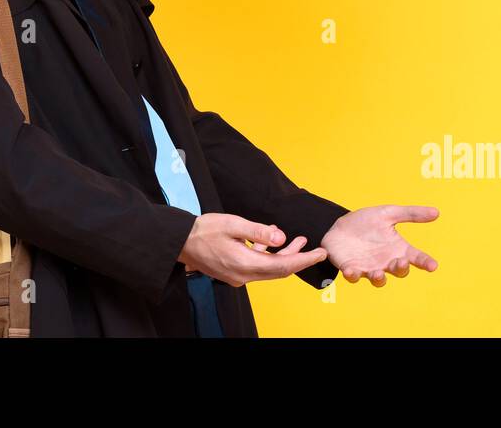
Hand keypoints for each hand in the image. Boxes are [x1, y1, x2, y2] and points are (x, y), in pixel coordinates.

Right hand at [179, 213, 328, 286]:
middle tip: (316, 249)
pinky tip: (272, 242)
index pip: (283, 266)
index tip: (320, 254)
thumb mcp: (233, 223)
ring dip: (284, 256)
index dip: (304, 260)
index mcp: (245, 264)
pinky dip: (269, 256)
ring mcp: (238, 276)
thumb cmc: (204, 230)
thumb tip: (280, 237)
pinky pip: (257, 267)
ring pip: (269, 268)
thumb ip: (258, 231)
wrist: (180, 241)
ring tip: (298, 240)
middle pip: (279, 270)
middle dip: (299, 259)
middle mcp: (243, 275)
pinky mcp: (233, 272)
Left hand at [319, 205, 439, 284]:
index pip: (416, 257)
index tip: (433, 265)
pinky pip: (353, 276)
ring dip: (379, 278)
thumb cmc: (366, 222)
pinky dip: (352, 275)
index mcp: (397, 249)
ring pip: (378, 279)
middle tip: (402, 262)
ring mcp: (369, 267)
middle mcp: (386, 261)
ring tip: (378, 273)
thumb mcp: (388, 213)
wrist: (339, 226)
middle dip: (401, 268)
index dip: (425, 262)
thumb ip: (411, 214)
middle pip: (399, 271)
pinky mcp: (351, 269)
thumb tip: (436, 212)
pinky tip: (351, 271)